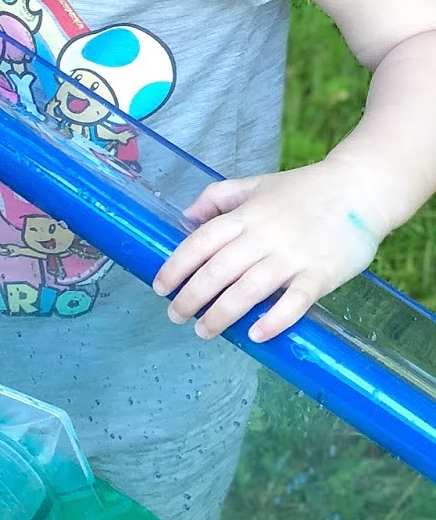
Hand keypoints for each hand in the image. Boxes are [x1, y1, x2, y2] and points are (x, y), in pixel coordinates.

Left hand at [154, 161, 381, 341]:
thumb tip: (186, 217)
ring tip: (203, 331)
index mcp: (245, 215)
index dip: (176, 267)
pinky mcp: (322, 274)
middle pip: (218, 271)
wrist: (359, 190)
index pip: (200, 243)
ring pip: (249, 290)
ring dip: (222, 314)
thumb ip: (218, 197)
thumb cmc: (303, 189)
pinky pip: (295, 302)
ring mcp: (293, 256)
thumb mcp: (254, 184)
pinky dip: (275, 320)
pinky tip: (257, 335)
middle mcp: (264, 237)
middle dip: (191, 297)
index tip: (160, 287)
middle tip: (175, 316)